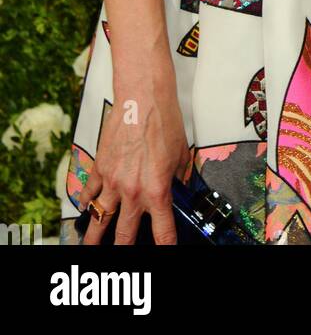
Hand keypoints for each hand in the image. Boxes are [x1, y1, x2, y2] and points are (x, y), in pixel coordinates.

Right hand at [77, 73, 190, 244]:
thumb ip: (180, 176)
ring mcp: (112, 181)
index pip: (162, 231)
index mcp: (157, 191)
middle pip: (125, 234)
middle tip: (123, 256)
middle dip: (124, 249)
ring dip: (94, 237)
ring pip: (99, 219)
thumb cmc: (164, 121)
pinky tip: (85, 209)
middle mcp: (132, 191)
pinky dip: (86, 203)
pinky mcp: (100, 167)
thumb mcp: (182, 153)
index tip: (166, 251)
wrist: (143, 97)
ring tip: (90, 248)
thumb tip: (182, 187)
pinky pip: (89, 192)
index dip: (165, 246)